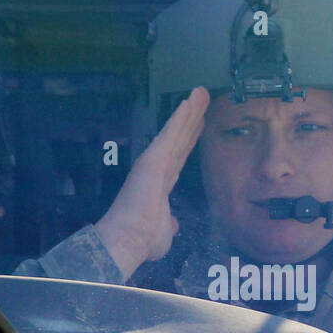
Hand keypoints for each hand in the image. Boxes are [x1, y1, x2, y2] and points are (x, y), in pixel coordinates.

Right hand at [95, 86, 209, 280]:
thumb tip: (173, 225)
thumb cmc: (143, 240)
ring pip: (177, 131)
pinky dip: (181, 118)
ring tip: (202, 92)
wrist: (129, 240)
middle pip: (181, 139)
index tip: (199, 125)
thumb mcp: (164, 232)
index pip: (179, 157)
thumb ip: (170, 224)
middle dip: (193, 119)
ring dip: (190, 111)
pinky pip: (171, 134)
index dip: (189, 139)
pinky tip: (190, 102)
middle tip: (203, 98)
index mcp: (161, 185)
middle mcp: (159, 169)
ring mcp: (156, 162)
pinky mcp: (154, 159)